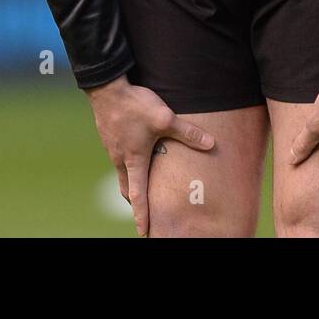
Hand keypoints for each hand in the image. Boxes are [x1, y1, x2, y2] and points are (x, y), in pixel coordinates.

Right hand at [85, 77, 214, 235]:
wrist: (107, 87)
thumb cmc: (135, 105)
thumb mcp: (166, 119)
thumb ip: (188, 133)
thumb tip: (211, 144)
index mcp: (134, 160)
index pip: (138, 195)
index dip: (141, 215)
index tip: (143, 231)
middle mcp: (121, 158)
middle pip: (127, 187)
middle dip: (135, 201)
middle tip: (143, 211)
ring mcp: (113, 147)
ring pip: (122, 171)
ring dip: (131, 181)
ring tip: (142, 184)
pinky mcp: (110, 136)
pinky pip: (119, 156)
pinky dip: (127, 163)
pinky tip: (135, 153)